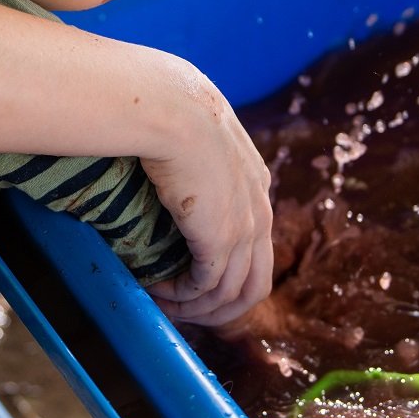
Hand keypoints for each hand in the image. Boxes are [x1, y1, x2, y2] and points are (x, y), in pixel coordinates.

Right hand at [141, 64, 272, 326]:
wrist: (171, 108)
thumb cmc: (170, 109)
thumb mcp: (195, 132)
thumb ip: (194, 151)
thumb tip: (164, 155)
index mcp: (256, 184)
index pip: (255, 247)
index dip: (226, 272)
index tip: (189, 277)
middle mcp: (259, 211)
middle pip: (255, 283)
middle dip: (219, 306)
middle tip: (182, 309)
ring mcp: (245, 227)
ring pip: (232, 294)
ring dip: (197, 308)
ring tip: (164, 305)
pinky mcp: (221, 240)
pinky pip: (208, 287)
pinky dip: (184, 298)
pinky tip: (159, 291)